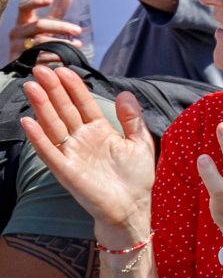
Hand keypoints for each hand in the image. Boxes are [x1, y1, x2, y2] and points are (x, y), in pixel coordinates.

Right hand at [9, 0, 83, 60]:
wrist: (24, 64)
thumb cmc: (36, 39)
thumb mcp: (46, 25)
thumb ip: (57, 10)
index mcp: (22, 21)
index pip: (24, 7)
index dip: (35, 2)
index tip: (50, 0)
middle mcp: (17, 32)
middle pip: (39, 25)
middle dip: (61, 27)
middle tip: (78, 30)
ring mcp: (17, 47)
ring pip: (41, 42)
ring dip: (63, 43)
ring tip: (78, 44)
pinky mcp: (22, 61)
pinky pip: (41, 57)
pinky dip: (56, 56)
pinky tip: (67, 57)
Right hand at [19, 66, 155, 238]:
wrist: (133, 208)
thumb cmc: (136, 178)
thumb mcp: (140, 143)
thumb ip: (132, 119)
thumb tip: (125, 93)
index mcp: (100, 131)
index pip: (83, 103)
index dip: (73, 87)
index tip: (63, 70)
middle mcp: (82, 139)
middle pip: (64, 110)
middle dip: (52, 89)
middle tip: (40, 69)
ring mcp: (72, 153)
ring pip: (53, 125)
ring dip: (42, 106)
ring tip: (31, 86)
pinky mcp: (66, 170)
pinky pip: (49, 151)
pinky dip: (38, 137)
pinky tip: (28, 121)